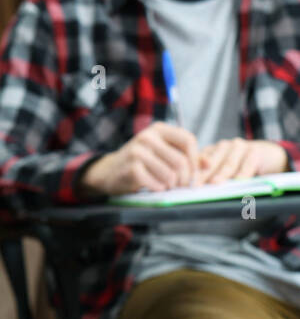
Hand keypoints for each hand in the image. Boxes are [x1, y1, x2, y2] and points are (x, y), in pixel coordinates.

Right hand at [80, 122, 198, 195]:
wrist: (110, 171)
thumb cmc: (142, 162)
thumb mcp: (163, 152)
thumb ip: (187, 156)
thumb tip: (209, 164)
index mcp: (158, 129)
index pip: (188, 140)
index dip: (196, 158)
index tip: (194, 171)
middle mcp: (147, 137)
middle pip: (181, 161)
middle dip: (185, 179)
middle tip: (181, 185)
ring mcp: (137, 152)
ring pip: (171, 175)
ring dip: (172, 185)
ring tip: (166, 185)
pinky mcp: (131, 168)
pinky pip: (158, 184)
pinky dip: (159, 189)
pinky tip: (154, 186)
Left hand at [195, 139, 287, 184]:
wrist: (270, 156)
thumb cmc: (242, 166)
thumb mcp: (224, 169)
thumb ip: (210, 174)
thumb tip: (193, 188)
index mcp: (212, 150)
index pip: (198, 161)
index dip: (192, 173)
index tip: (186, 184)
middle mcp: (223, 146)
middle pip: (211, 162)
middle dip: (202, 175)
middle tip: (196, 186)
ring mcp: (239, 147)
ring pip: (228, 163)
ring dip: (221, 174)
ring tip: (214, 183)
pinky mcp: (255, 152)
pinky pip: (247, 164)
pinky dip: (243, 174)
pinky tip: (239, 181)